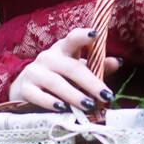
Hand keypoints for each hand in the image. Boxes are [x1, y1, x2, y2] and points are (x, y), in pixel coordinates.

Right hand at [7, 26, 122, 113]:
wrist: (25, 89)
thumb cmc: (59, 78)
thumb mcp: (77, 69)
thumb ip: (96, 66)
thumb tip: (118, 62)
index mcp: (63, 49)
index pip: (73, 39)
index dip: (83, 36)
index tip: (95, 34)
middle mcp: (48, 57)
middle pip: (71, 67)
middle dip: (90, 82)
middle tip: (105, 95)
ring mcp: (34, 72)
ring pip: (56, 83)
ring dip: (74, 95)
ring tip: (88, 105)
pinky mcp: (25, 88)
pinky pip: (38, 96)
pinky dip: (51, 103)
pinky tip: (62, 109)